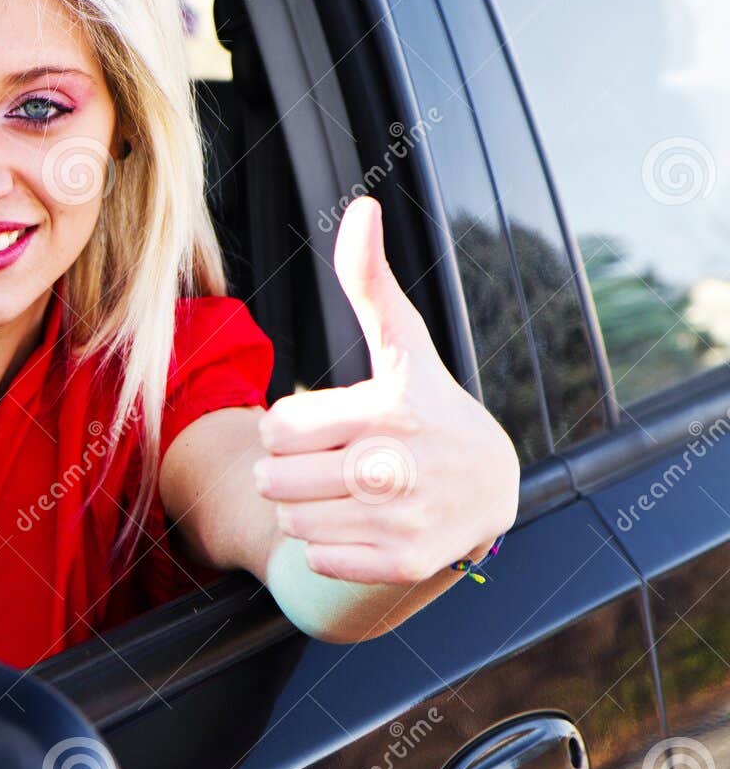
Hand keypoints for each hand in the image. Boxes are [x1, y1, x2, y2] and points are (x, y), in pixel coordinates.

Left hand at [251, 197, 518, 583]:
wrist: (492, 485)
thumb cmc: (427, 405)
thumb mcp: (402, 344)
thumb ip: (369, 281)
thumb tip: (362, 205)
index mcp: (388, 412)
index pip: (277, 429)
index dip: (287, 427)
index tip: (320, 425)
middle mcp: (398, 469)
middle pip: (276, 480)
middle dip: (287, 471)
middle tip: (325, 462)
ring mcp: (404, 520)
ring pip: (292, 522)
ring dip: (302, 509)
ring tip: (338, 491)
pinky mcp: (406, 562)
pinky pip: (319, 560)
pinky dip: (325, 546)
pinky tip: (357, 523)